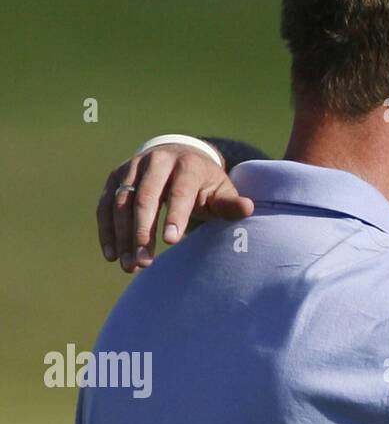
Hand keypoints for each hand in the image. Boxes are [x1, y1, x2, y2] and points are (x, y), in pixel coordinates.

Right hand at [96, 144, 252, 272]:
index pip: (180, 190)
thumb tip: (248, 208)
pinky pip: (106, 205)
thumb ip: (230, 204)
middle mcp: (156, 161)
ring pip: (121, 202)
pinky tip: (111, 255)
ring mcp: (132, 167)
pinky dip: (106, 230)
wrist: (179, 157)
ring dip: (122, 236)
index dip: (175, 215)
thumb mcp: (221, 191)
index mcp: (187, 165)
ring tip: (129, 266)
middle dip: (142, 232)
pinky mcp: (116, 177)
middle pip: (145, 197)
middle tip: (144, 263)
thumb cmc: (205, 184)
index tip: (170, 242)